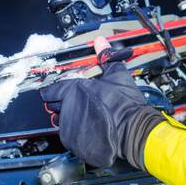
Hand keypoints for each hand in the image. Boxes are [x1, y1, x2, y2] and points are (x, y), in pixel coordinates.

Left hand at [38, 40, 164, 168]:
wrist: (134, 130)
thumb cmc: (126, 104)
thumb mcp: (117, 74)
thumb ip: (105, 57)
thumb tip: (100, 42)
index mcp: (74, 89)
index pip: (51, 90)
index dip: (52, 91)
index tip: (54, 92)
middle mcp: (68, 108)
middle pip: (52, 106)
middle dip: (60, 104)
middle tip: (73, 103)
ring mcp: (70, 126)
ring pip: (59, 122)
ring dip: (66, 119)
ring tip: (81, 117)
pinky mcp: (74, 142)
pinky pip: (68, 136)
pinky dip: (74, 134)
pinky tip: (86, 130)